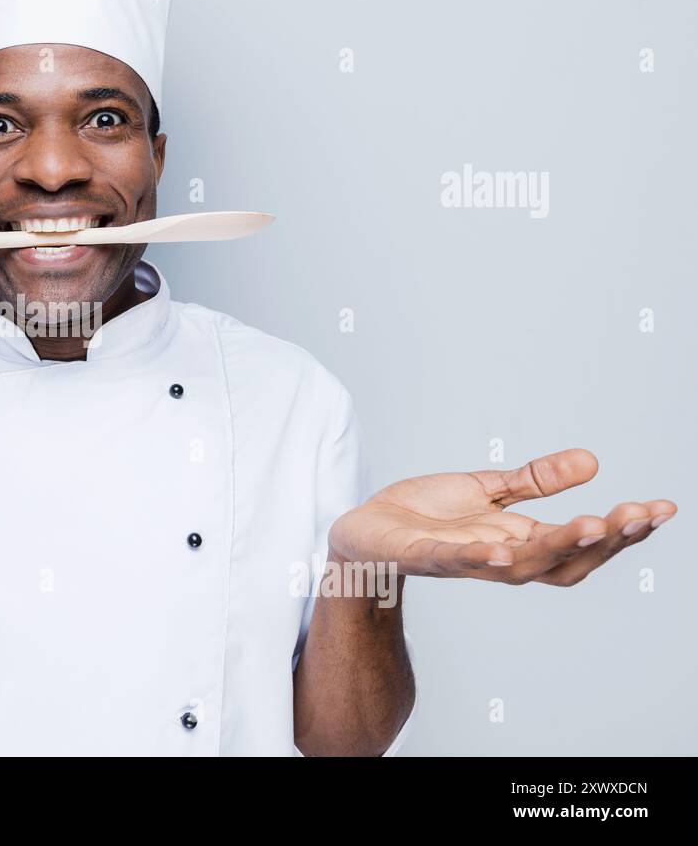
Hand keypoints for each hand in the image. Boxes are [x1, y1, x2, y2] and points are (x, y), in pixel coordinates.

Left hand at [328, 449, 676, 585]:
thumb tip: (592, 460)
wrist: (362, 530)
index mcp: (519, 541)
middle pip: (564, 559)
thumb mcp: (486, 488)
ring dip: (556, 546)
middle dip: (604, 539)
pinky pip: (454, 561)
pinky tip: (501, 549)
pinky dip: (478, 557)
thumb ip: (534, 479)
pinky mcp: (420, 556)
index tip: (661, 508)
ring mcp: (462, 561)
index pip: (581, 543)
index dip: (621, 530)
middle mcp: (499, 559)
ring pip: (520, 563)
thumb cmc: (424, 516)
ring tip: (591, 524)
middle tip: (638, 514)